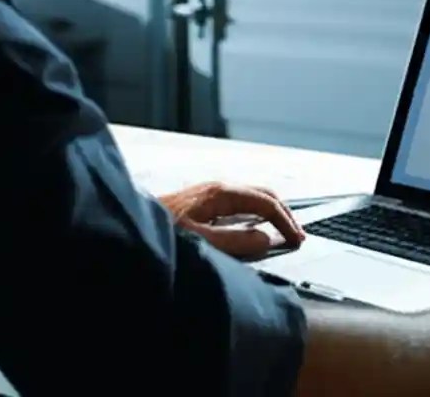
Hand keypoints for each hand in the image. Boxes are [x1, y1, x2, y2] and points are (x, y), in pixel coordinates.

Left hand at [158, 181, 304, 257]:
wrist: (131, 223)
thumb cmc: (161, 230)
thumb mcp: (199, 240)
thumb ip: (234, 241)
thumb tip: (265, 239)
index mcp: (220, 193)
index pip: (265, 203)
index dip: (285, 222)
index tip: (297, 241)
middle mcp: (218, 189)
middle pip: (263, 195)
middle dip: (284, 214)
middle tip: (298, 237)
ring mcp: (211, 194)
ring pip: (252, 198)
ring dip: (271, 214)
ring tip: (283, 233)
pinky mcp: (203, 203)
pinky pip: (240, 205)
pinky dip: (256, 216)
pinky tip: (256, 231)